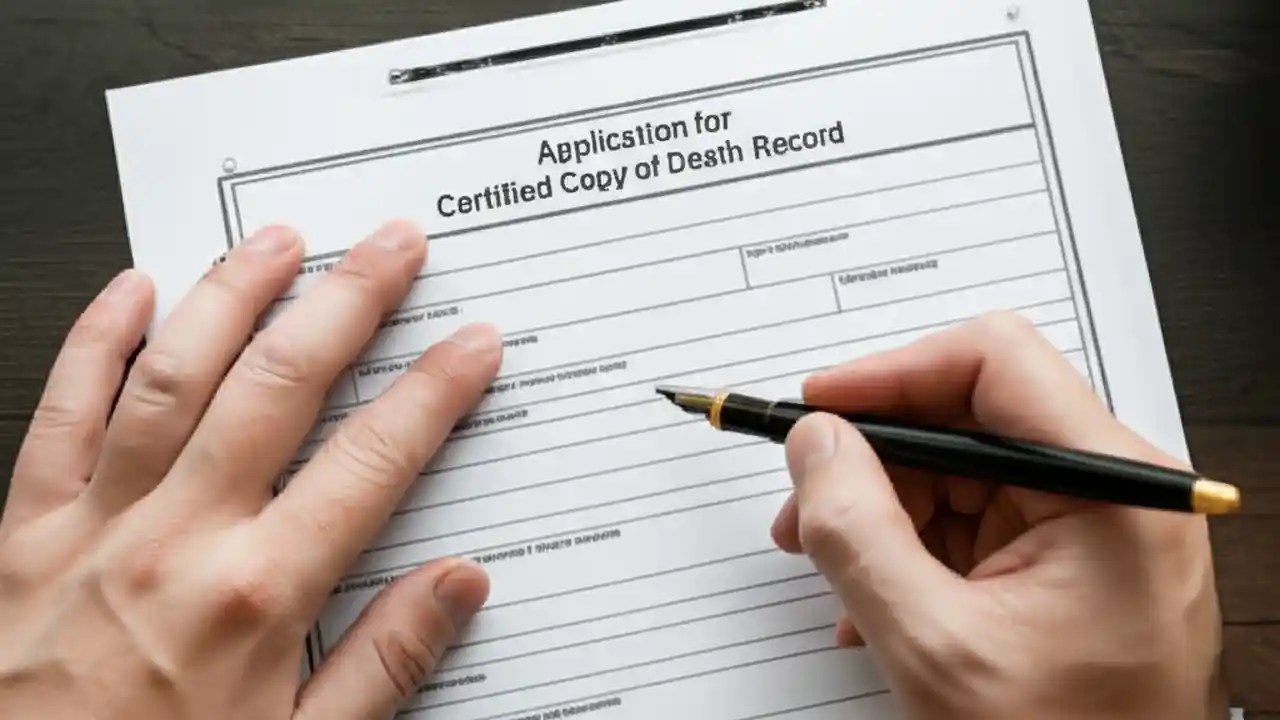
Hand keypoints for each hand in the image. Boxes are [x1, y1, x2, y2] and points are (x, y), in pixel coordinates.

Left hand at [0, 221, 502, 718]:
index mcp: (257, 596)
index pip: (372, 463)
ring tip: (278, 240)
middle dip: (348, 304)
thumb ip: (386, 662)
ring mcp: (98, 525)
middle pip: (280, 387)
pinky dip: (94, 343)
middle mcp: (179, 540)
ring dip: (232, 296)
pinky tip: (131, 292)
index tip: (471, 345)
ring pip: (173, 376)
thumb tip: (460, 584)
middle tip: (391, 245)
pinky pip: (59, 414)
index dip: (434, 393)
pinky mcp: (28, 529)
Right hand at [771, 313, 1227, 719]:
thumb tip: (815, 444)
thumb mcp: (936, 646)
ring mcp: (1090, 529)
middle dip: (873, 458)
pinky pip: (970, 521)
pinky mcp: (1064, 563)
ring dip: (882, 510)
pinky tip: (874, 596)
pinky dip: (911, 548)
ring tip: (833, 565)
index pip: (996, 362)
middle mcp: (1112, 495)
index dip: (894, 372)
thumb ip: (860, 534)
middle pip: (968, 417)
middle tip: (807, 502)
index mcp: (1113, 494)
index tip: (822, 405)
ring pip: (958, 470)